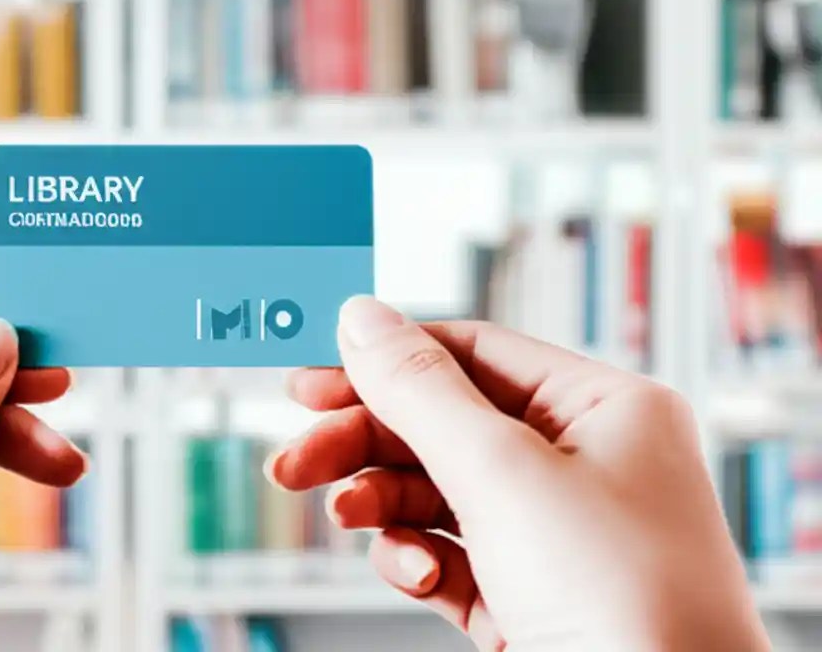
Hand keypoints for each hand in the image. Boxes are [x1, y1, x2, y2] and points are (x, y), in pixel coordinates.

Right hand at [269, 297, 768, 651]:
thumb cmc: (627, 602)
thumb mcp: (504, 473)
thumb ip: (421, 391)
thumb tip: (362, 318)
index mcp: (604, 411)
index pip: (473, 355)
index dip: (385, 362)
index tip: (309, 379)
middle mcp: (584, 467)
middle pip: (441, 427)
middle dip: (364, 444)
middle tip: (295, 461)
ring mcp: (556, 538)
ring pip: (436, 495)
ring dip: (383, 505)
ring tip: (349, 518)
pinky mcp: (530, 600)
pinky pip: (450, 559)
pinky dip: (418, 562)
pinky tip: (418, 575)